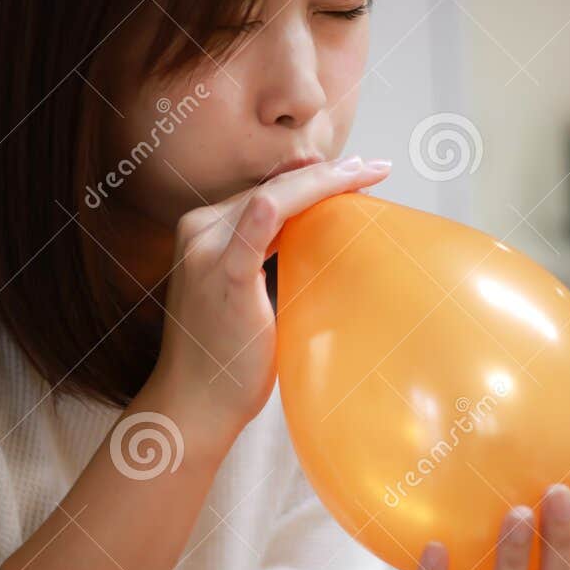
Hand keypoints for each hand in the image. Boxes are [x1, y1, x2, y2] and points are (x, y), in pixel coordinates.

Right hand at [149, 155, 391, 446]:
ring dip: (324, 182)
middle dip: (326, 173)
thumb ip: (268, 258)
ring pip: (274, 196)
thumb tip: (316, 237)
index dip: (311, 178)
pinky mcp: (225, 275)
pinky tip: (328, 183)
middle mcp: (199, 229)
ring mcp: (207, 250)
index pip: (265, 191)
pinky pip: (259, 225)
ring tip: (366, 174)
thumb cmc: (225, 357)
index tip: (355, 171)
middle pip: (273, 188)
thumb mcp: (245, 294)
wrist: (195, 403)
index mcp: (202, 230)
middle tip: (373, 167)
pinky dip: (293, 200)